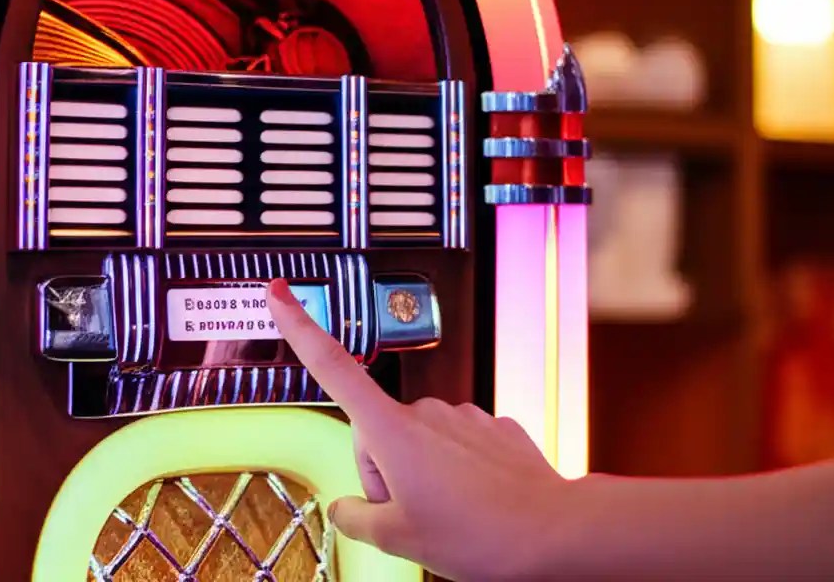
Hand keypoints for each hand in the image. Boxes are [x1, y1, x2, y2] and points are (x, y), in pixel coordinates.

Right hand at [267, 279, 574, 580]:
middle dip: (386, 472)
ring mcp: (463, 416)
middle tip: (413, 513)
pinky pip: (459, 448)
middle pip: (378, 435)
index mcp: (391, 430)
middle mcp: (425, 412)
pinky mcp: (494, 427)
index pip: (331, 367)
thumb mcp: (399, 539)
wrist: (554, 534)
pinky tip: (478, 501)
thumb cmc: (481, 535)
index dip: (299, 327)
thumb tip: (345, 509)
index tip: (279, 294)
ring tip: (452, 513)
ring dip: (424, 474)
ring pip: (420, 444)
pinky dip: (460, 474)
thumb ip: (356, 519)